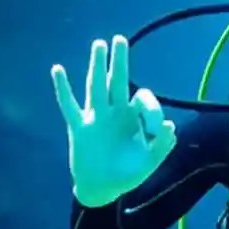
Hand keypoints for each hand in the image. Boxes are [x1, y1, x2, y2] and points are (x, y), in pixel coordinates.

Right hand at [51, 35, 175, 206]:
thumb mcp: (149, 162)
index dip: (153, 110)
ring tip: (99, 44)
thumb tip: (170, 126)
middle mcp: (115, 112)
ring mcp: (96, 117)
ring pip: (96, 86)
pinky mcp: (79, 127)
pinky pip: (68, 105)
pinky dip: (62, 88)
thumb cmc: (127, 173)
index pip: (143, 99)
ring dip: (97, 66)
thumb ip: (162, 146)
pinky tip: (57, 69)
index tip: (157, 130)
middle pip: (117, 80)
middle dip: (119, 61)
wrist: (103, 189)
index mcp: (134, 117)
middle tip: (119, 39)